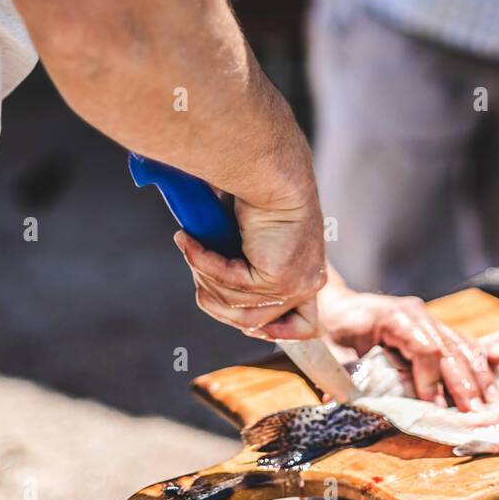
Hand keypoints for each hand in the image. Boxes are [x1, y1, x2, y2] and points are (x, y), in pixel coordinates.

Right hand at [175, 180, 326, 340]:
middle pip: (253, 322)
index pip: (302, 324)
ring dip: (204, 277)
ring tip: (189, 247)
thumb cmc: (264, 191)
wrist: (275, 170)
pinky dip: (203, 262)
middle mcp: (308, 284)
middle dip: (216, 299)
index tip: (239, 318)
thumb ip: (243, 265)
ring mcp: (294, 285)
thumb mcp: (253, 236)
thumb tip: (215, 291)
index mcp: (310, 274)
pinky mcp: (277, 279)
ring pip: (234, 305)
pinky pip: (229, 282)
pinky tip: (188, 241)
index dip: (269, 329)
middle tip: (195, 267)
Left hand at [318, 288, 498, 410]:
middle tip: (476, 412)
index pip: (424, 349)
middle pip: (448, 348)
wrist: (332, 303)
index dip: (432, 379)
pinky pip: (459, 340)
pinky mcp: (430, 325)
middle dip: (463, 382)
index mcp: (393, 317)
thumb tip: (367, 406)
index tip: (436, 407)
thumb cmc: (331, 329)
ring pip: (459, 344)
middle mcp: (416, 314)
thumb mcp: (334, 354)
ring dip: (476, 373)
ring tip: (490, 400)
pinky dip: (478, 354)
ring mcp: (426, 318)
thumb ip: (352, 378)